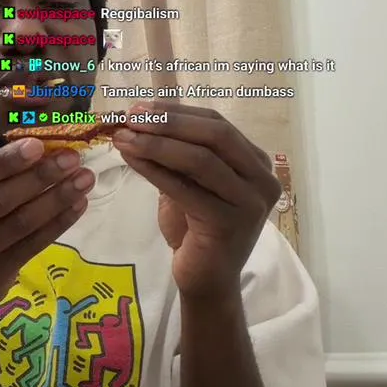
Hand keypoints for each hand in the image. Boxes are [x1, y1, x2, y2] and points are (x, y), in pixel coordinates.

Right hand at [0, 138, 94, 340]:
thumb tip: (35, 152)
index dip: (4, 162)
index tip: (37, 145)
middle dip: (38, 177)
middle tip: (71, 158)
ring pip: (18, 225)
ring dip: (55, 199)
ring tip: (83, 180)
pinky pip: (30, 247)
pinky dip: (56, 225)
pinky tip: (77, 207)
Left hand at [112, 102, 281, 300]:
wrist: (206, 280)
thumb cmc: (196, 230)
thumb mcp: (190, 183)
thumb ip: (179, 154)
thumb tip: (141, 119)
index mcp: (257, 162)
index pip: (218, 123)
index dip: (178, 111)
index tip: (141, 106)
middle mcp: (262, 179)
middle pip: (215, 135)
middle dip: (169, 122)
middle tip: (132, 117)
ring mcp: (250, 202)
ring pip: (201, 159)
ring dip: (157, 144)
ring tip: (124, 137)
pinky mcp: (229, 223)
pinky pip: (186, 188)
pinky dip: (155, 170)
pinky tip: (131, 160)